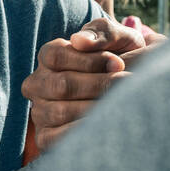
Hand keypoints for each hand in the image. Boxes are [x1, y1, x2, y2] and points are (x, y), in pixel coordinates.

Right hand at [22, 18, 149, 152]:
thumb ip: (102, 32)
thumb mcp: (119, 39)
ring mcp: (39, 111)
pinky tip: (107, 125)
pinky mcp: (46, 137)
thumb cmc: (121, 58)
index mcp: (49, 55)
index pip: (57, 56)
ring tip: (122, 106)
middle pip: (61, 84)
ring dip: (95, 109)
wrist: (132, 88)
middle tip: (127, 85)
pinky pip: (56, 138)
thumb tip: (79, 40)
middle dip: (98, 85)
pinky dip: (83, 132)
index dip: (90, 60)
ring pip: (60, 111)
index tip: (119, 63)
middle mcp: (37, 83)